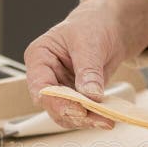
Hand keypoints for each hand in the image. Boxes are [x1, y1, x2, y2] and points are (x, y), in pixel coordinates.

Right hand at [24, 0, 147, 128]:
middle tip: (100, 119)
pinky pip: (79, 114)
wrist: (108, 27)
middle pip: (52, 105)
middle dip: (75, 115)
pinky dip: (92, 118)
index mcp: (39, 57)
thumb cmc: (93, 25)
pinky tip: (107, 118)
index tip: (79, 110)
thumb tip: (91, 96)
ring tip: (107, 120)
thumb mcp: (90, 43)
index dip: (57, 101)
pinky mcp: (74, 97)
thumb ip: (89, 70)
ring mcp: (59, 89)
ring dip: (86, 121)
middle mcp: (45, 76)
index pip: (40, 86)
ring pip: (65, 115)